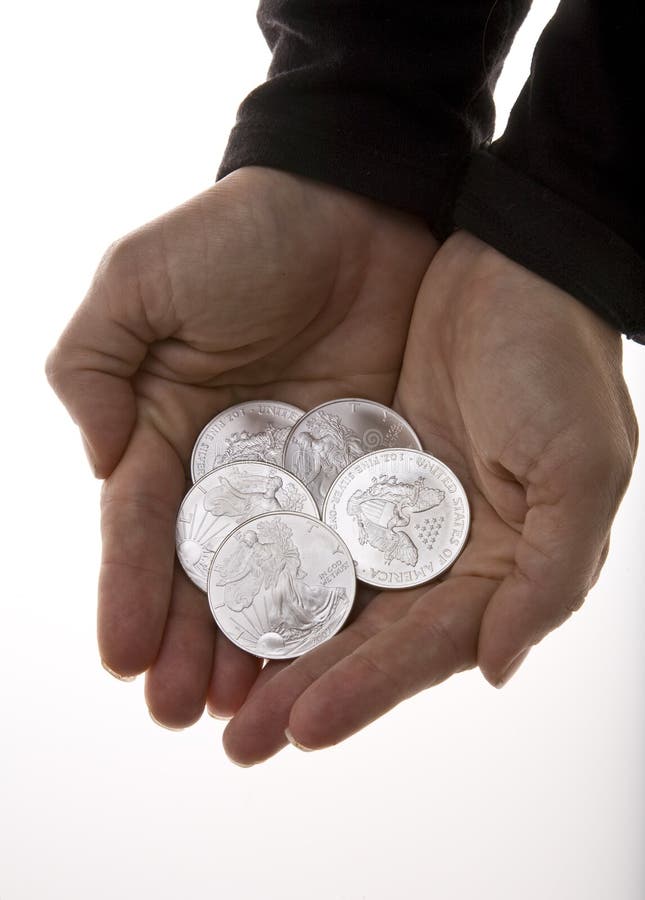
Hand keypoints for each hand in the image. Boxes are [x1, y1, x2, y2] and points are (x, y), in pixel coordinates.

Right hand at [46, 167, 436, 726]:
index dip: (131, 591)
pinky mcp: (368, 471)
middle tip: (183, 713)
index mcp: (170, 429)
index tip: (124, 658)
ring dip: (258, 646)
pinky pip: (352, 546)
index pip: (144, 526)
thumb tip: (99, 465)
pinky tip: (324, 658)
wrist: (356, 200)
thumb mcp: (139, 284)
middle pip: (208, 571)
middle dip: (190, 643)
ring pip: (277, 576)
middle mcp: (234, 466)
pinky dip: (336, 603)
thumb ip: (92, 370)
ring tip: (247, 714)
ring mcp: (304, 475)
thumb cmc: (242, 234)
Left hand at [222, 230, 637, 763]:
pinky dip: (269, 560)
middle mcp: (443, 552)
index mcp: (500, 566)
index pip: (429, 645)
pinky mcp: (355, 467)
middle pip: (368, 636)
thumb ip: (550, 575)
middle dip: (305, 689)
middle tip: (238, 743)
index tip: (304, 729)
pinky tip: (220, 598)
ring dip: (276, 642)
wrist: (511, 265)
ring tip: (215, 697)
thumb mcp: (582, 465)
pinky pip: (305, 521)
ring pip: (328, 591)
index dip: (370, 689)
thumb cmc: (560, 360)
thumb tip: (498, 667)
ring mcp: (393, 511)